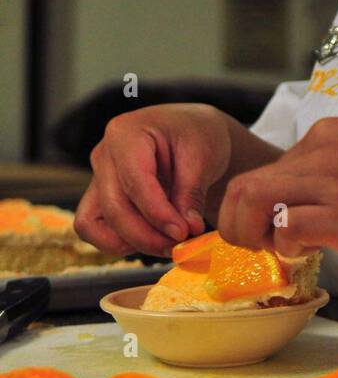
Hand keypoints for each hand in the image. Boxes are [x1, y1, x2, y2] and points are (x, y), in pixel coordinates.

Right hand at [74, 103, 231, 257]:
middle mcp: (104, 155)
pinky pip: (94, 230)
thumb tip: (185, 232)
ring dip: (131, 242)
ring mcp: (97, 178)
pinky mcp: (99, 198)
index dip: (157, 214)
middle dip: (147, 235)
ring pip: (94, 224)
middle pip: (113, 207)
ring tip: (168, 244)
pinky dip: (120, 243)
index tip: (182, 233)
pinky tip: (153, 239)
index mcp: (126, 133)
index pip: (135, 182)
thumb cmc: (197, 135)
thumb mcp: (203, 156)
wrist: (193, 133)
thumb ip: (191, 195)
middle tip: (180, 244)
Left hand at [216, 117, 337, 259]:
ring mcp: (330, 181)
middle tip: (258, 245)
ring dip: (249, 234)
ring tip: (272, 251)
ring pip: (250, 200)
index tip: (276, 227)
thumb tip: (309, 209)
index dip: (262, 204)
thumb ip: (336, 176)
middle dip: (238, 221)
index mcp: (328, 135)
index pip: (269, 168)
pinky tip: (307, 254)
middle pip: (244, 183)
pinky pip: (284, 228)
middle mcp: (321, 150)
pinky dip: (284, 246)